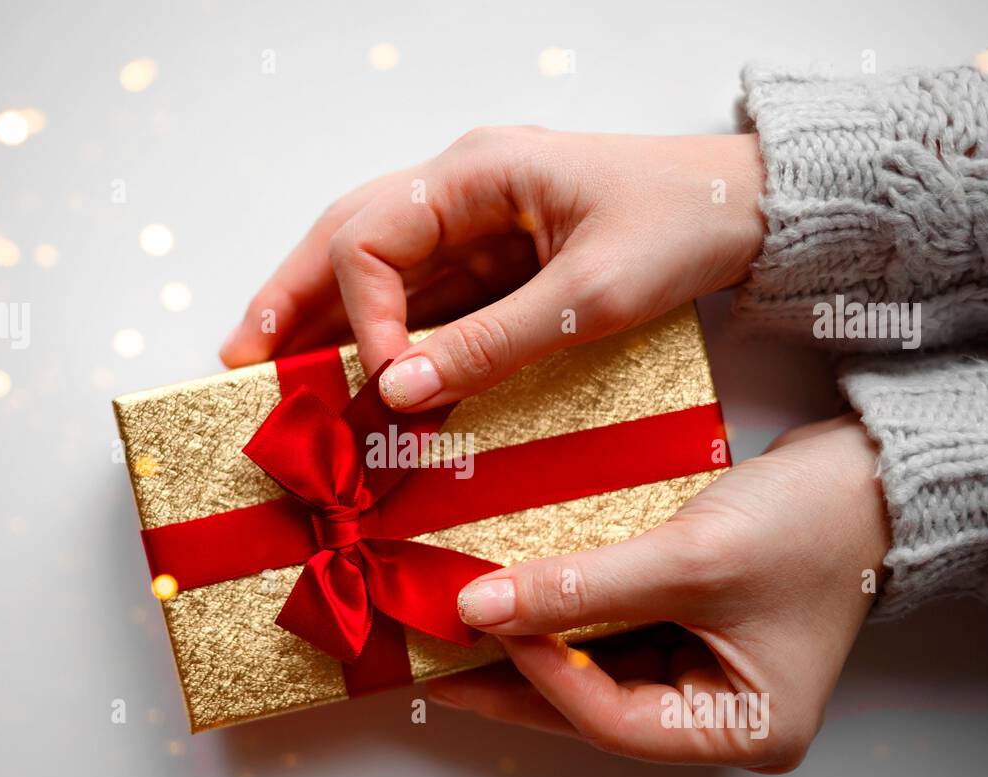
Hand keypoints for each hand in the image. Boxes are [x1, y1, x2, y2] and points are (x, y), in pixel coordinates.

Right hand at [221, 128, 765, 407]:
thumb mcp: (591, 292)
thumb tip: (398, 392)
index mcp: (477, 172)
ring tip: (273, 368)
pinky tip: (358, 372)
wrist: (746, 211)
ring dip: (325, 318)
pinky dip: (385, 335)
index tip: (382, 380)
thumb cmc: (680, 227)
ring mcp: (475, 221)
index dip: (362, 314)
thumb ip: (492, 342)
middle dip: (292, 298)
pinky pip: (423, 295)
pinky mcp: (496, 257)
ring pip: (377, 267)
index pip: (374, 239)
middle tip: (241, 358)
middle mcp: (461, 188)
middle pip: (348, 237)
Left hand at [428, 415, 891, 772]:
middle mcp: (720, 711)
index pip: (616, 720)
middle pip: (596, 705)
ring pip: (596, 669)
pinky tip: (516, 597)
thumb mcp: (692, 558)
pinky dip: (565, 615)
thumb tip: (482, 606)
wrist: (872, 467)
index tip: (484, 625)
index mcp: (743, 726)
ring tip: (459, 630)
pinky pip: (611, 632)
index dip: (544, 677)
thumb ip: (584, 586)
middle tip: (438, 660)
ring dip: (532, 644)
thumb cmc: (813, 522)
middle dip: (517, 678)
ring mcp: (705, 670)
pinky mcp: (691, 627)